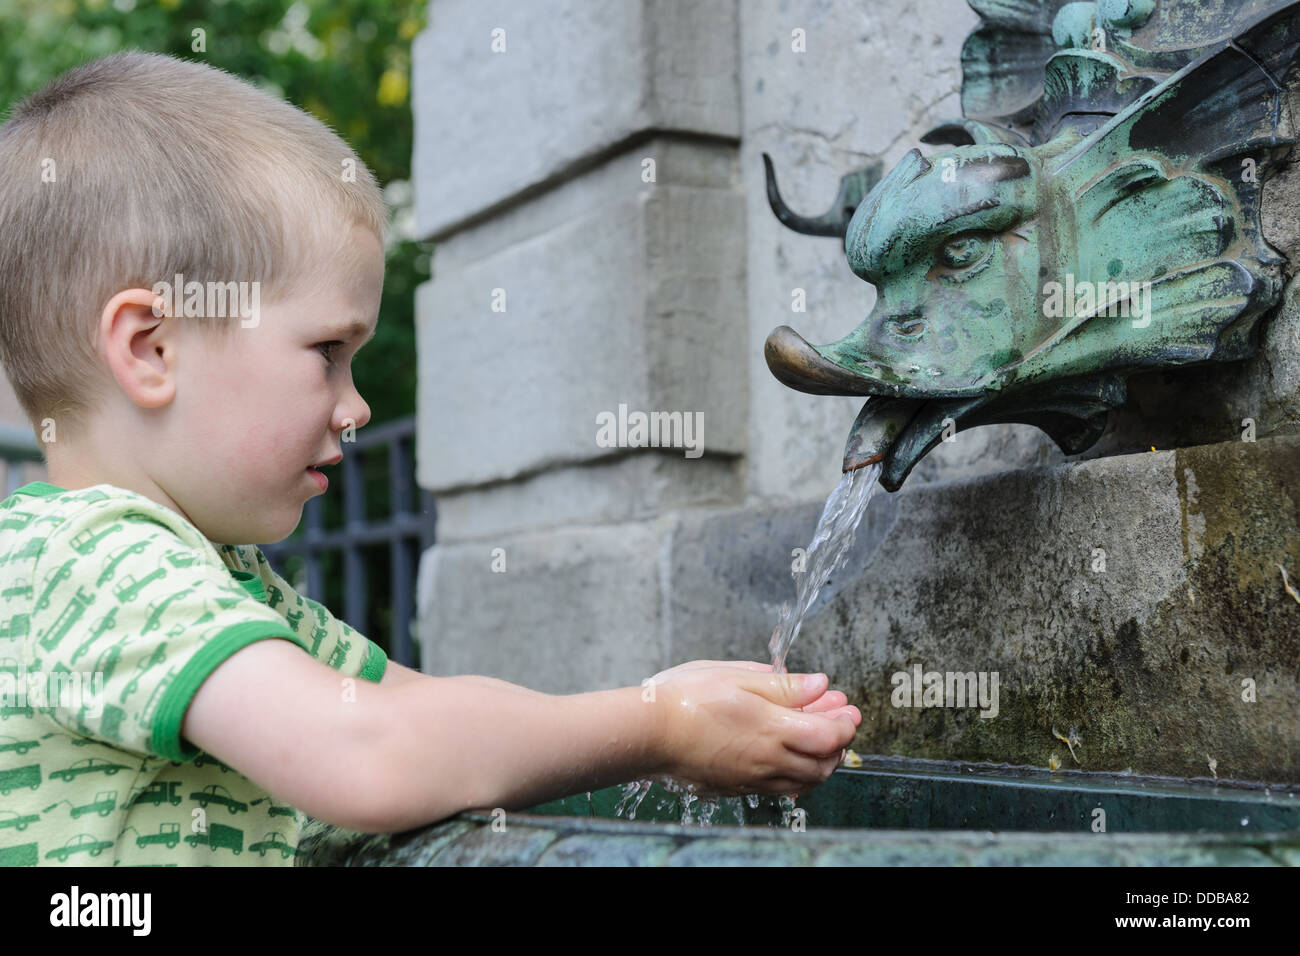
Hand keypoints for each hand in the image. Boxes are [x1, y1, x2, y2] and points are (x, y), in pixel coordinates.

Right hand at [647, 663, 860, 797]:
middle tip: (841, 720)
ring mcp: (752, 778)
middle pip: (823, 764)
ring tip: (820, 738)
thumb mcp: (736, 677)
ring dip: (821, 762)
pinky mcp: (737, 788)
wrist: (648, 733)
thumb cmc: (687, 698)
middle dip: (839, 743)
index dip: (845, 723)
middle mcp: (768, 760)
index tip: (847, 707)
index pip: (828, 736)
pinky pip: (780, 790)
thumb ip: (783, 685)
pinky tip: (790, 757)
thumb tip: (820, 685)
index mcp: (772, 729)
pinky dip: (797, 776)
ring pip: (804, 782)